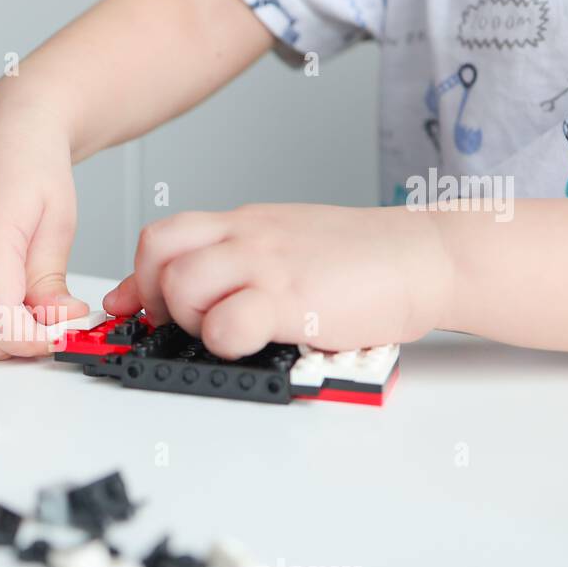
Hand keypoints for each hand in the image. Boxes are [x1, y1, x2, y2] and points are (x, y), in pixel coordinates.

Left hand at [103, 205, 453, 357]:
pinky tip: (250, 342)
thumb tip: (187, 293)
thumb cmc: (361, 259)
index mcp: (242, 224)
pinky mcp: (292, 299)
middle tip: (184, 324)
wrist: (427, 255)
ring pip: (180, 284)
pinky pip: (226, 322)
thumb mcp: (284, 246)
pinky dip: (224, 341)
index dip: (141, 280)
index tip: (140, 311)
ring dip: (188, 320)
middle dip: (155, 296)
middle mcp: (246, 237)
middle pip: (156, 252)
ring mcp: (267, 265)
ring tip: (224, 333)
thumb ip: (232, 262)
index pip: (161, 237)